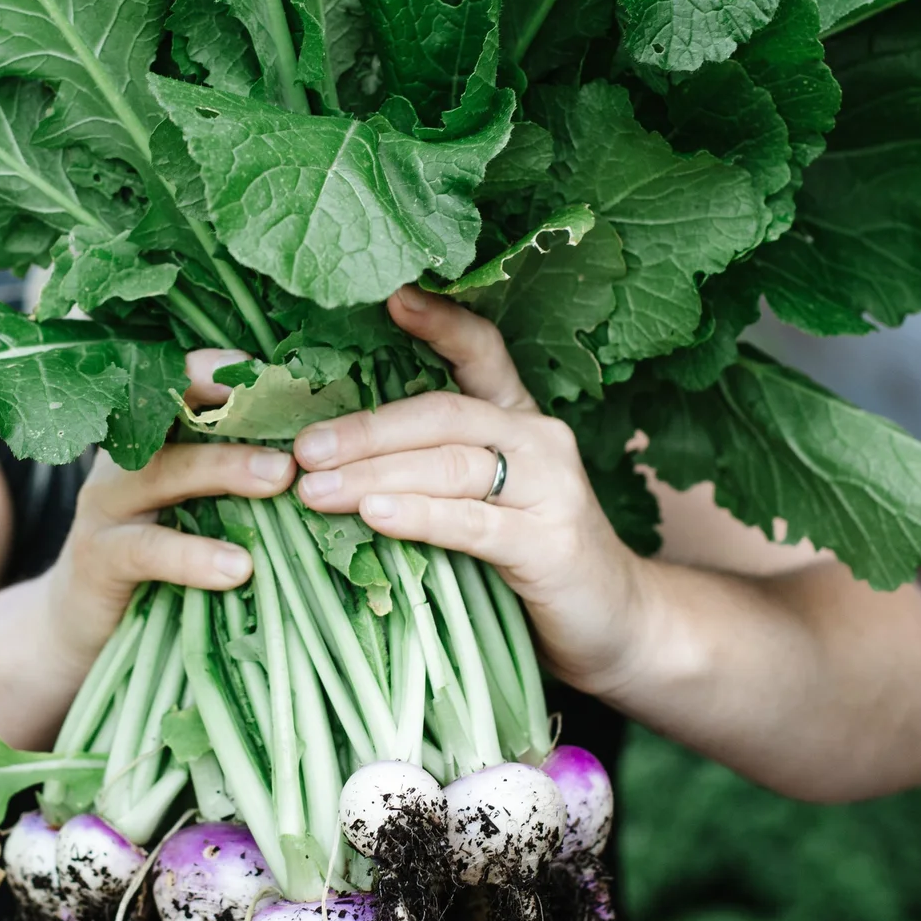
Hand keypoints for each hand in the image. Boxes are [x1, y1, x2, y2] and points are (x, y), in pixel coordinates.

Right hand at [44, 349, 295, 674]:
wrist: (81, 627)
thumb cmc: (163, 560)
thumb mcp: (199, 512)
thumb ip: (242, 480)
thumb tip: (325, 458)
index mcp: (154, 438)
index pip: (181, 384)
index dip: (218, 370)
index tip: (271, 366)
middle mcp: (125, 458)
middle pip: (175, 416)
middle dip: (237, 414)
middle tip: (298, 425)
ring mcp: (106, 505)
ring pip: (162, 472)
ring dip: (223, 469)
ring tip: (279, 480)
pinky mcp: (99, 558)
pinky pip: (148, 548)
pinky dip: (194, 556)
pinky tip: (238, 568)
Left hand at [293, 288, 644, 694]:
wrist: (617, 624)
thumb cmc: (529, 559)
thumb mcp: (482, 500)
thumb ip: (427, 471)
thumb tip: (325, 462)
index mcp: (517, 418)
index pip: (481, 351)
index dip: (439, 322)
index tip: (390, 296)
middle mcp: (539, 440)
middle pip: (442, 414)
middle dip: (365, 429)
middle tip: (303, 448)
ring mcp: (552, 488)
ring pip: (451, 464)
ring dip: (374, 474)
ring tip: (314, 489)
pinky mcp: (551, 544)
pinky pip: (474, 523)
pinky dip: (419, 516)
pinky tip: (375, 515)